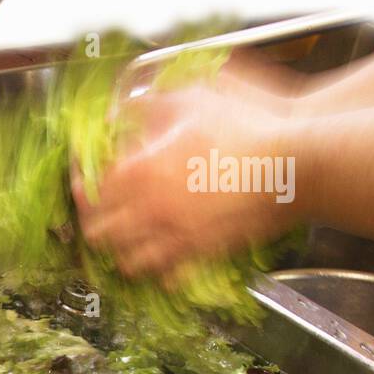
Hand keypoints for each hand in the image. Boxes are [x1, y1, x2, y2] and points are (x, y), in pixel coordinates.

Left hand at [73, 85, 300, 279]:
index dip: (77, 185)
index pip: (85, 192)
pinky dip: (155, 267)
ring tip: (121, 235)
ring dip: (117, 248)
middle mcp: (150, 212)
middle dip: (90, 221)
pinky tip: (157, 252)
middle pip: (97, 233)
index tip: (80, 178)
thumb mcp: (189, 99)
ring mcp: (177, 237)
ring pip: (126, 260)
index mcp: (139, 174)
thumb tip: (117, 113)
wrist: (297, 163)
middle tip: (96, 210)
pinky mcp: (204, 252)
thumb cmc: (248, 126)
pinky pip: (166, 273)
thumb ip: (145, 105)